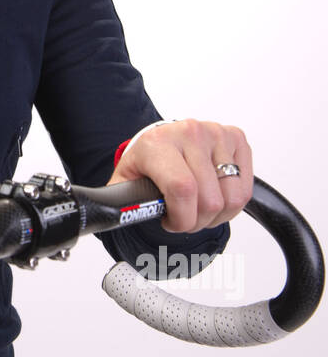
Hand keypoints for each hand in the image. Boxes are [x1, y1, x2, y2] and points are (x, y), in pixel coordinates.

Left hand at [108, 118, 252, 232]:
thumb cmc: (146, 164)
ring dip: (216, 215)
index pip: (183, 189)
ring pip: (232, 198)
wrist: (160, 141)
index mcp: (158, 143)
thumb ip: (121, 202)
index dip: (182, 218)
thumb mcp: (125, 182)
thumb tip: (111, 217)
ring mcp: (215, 133)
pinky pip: (245, 188)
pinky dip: (232, 204)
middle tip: (184, 218)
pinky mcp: (236, 138)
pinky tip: (214, 197)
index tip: (173, 223)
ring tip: (198, 209)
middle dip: (196, 222)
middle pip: (209, 200)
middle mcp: (189, 133)